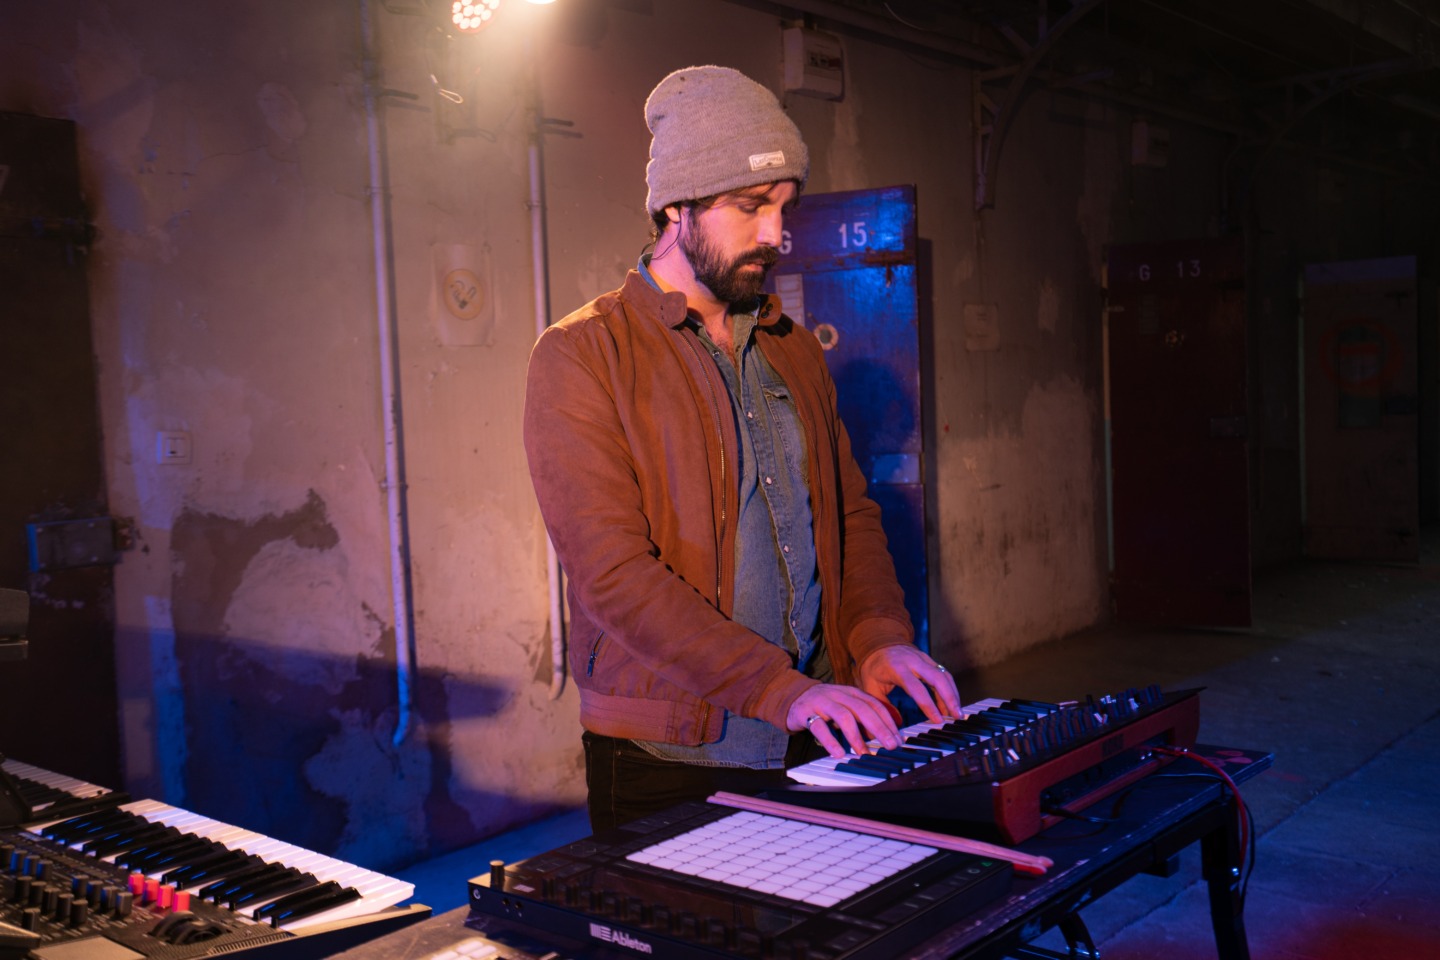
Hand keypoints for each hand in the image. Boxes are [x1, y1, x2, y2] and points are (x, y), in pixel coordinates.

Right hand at [786, 684, 901, 757]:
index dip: (888, 722)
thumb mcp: (845, 706)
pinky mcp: (807, 712)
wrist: (793, 696)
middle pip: (863, 709)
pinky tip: (838, 753)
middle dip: (879, 728)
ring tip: (864, 753)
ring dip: (856, 736)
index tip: (898, 739)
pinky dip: (830, 741)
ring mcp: (822, 702)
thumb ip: (862, 717)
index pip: (874, 705)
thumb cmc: (825, 706)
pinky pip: (819, 727)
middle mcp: (839, 694)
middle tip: (890, 746)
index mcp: (851, 692)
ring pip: (843, 716)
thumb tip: (885, 736)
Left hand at [856, 645, 961, 724]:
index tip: (938, 720)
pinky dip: (949, 688)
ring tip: (957, 713)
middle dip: (949, 698)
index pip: (916, 688)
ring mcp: (923, 658)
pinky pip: (943, 674)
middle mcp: (913, 661)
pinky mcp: (929, 660)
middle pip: (937, 678)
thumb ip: (882, 706)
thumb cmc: (874, 668)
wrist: (877, 644)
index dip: (929, 705)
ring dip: (953, 694)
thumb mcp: (870, 687)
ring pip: (944, 675)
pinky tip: (950, 703)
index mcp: (897, 668)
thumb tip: (894, 727)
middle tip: (956, 716)